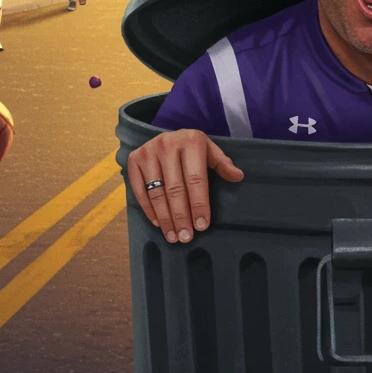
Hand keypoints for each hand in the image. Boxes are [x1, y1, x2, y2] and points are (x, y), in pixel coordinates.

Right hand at [126, 129, 243, 242]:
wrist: (167, 136)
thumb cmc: (192, 148)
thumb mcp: (209, 151)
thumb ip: (222, 164)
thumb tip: (238, 176)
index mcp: (191, 141)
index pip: (196, 179)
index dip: (199, 204)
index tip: (202, 225)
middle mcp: (167, 144)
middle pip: (175, 189)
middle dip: (181, 216)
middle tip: (186, 237)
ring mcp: (147, 152)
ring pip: (156, 192)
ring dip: (165, 218)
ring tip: (173, 236)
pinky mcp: (133, 160)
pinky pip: (139, 190)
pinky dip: (149, 209)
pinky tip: (158, 224)